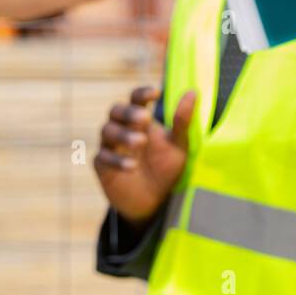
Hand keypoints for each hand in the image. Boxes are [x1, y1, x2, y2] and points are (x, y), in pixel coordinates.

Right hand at [94, 86, 195, 224]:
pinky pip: (103, 157)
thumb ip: (182, 121)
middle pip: (116, 110)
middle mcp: (122, 128)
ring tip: (140, 142)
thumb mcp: (179, 146)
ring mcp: (110, 146)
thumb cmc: (166, 168)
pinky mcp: (103, 165)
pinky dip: (117, 160)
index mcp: (140, 119)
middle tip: (145, 118)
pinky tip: (131, 166)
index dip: (142, 93)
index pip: (135, 98)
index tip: (156, 92)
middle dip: (129, 112)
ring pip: (107, 131)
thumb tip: (192, 92)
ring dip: (123, 135)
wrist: (155, 202)